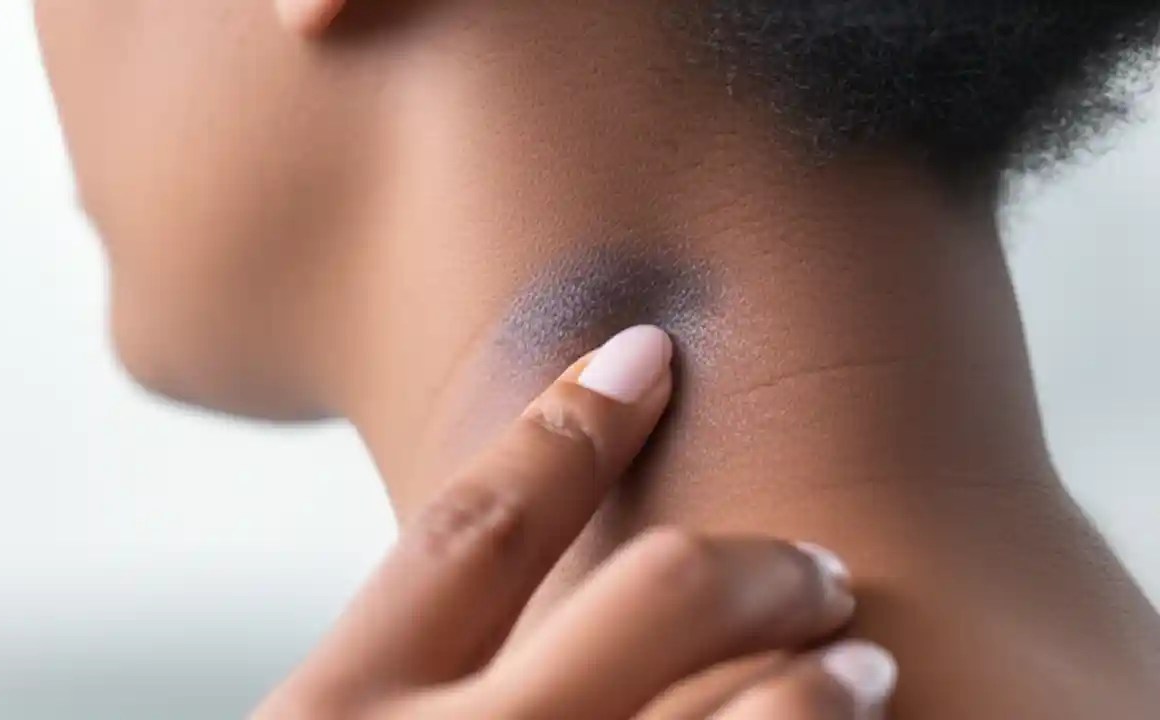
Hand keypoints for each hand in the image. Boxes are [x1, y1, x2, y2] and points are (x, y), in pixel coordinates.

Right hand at [252, 326, 897, 718]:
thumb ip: (394, 683)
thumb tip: (510, 602)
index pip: (474, 528)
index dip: (570, 427)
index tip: (648, 352)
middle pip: (646, 600)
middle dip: (748, 565)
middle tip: (816, 566)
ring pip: (735, 714)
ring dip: (815, 675)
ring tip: (858, 661)